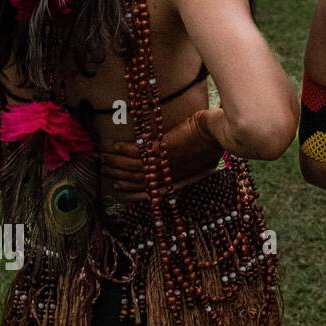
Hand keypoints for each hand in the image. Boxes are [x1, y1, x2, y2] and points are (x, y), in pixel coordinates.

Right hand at [100, 109, 222, 203]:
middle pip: (138, 180)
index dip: (133, 192)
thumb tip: (176, 163)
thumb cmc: (214, 144)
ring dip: (117, 163)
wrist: (220, 133)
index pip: (151, 191)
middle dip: (120, 177)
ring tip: (105, 158)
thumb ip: (187, 167)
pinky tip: (115, 145)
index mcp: (178, 181)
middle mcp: (169, 175)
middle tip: (105, 171)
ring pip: (134, 167)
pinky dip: (124, 150)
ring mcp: (165, 163)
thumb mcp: (202, 163)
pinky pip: (138, 152)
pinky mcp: (162, 149)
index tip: (119, 189)